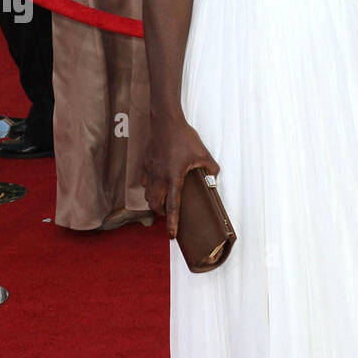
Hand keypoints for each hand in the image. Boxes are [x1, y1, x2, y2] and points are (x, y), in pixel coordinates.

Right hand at [142, 118, 219, 238]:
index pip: (173, 206)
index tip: (172, 235)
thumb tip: (212, 180)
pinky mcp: (145, 164)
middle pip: (155, 204)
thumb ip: (210, 170)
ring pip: (147, 195)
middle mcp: (159, 177)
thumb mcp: (204, 154)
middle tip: (169, 213)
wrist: (166, 121)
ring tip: (164, 200)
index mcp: (174, 177)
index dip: (172, 222)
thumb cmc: (185, 137)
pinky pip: (144, 182)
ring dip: (155, 201)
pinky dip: (150, 187)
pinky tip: (158, 183)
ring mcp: (150, 171)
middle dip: (161, 212)